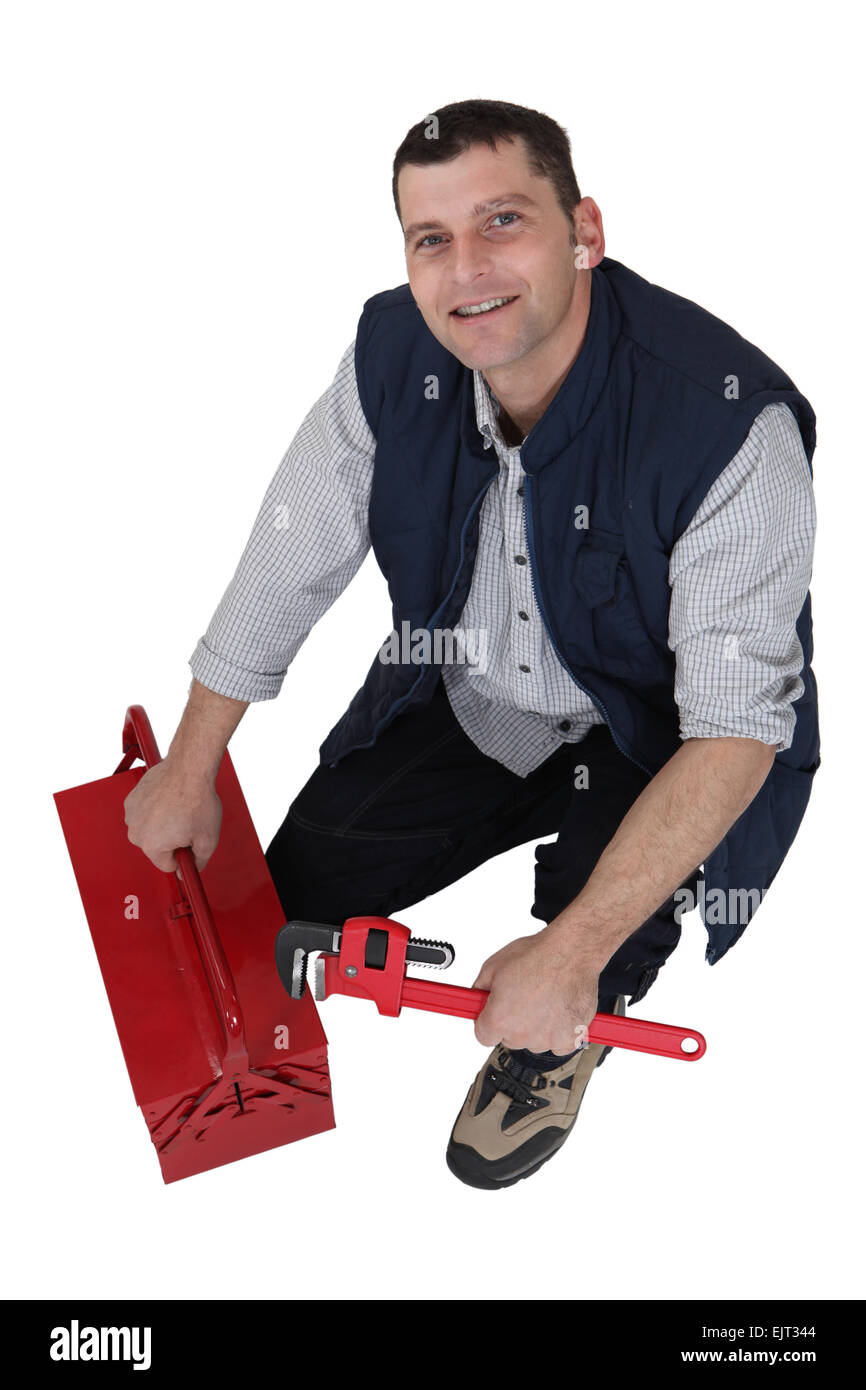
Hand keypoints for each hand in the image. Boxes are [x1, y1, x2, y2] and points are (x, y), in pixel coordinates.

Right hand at [123, 757, 221, 873]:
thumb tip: (191, 870)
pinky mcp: (131, 800)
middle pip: (156, 848)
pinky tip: (168, 801)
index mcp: (152, 846)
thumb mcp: (208, 839)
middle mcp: (136, 832)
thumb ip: (199, 861)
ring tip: (179, 810)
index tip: (190, 843)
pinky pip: (143, 814)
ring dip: (162, 825)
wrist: (188, 769)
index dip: (183, 855)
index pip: (167, 865)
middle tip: (188, 823)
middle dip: (172, 840)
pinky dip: (154, 810)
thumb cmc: (198, 800)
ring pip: (148, 831)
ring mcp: (132, 814)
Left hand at [471, 929, 598, 1055]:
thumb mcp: (493, 966)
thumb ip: (479, 989)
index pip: (483, 1036)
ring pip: (534, 1041)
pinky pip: (558, 1044)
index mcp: (499, 1019)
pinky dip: (558, 1031)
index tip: (494, 1013)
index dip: (488, 1021)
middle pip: (510, 1038)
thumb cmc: (538, 955)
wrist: (572, 952)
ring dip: (537, 1026)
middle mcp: (522, 1034)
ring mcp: (547, 1039)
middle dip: (513, 1021)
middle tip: (524, 997)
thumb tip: (477, 999)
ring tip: (544, 998)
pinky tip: (558, 1008)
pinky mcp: (570, 1039)